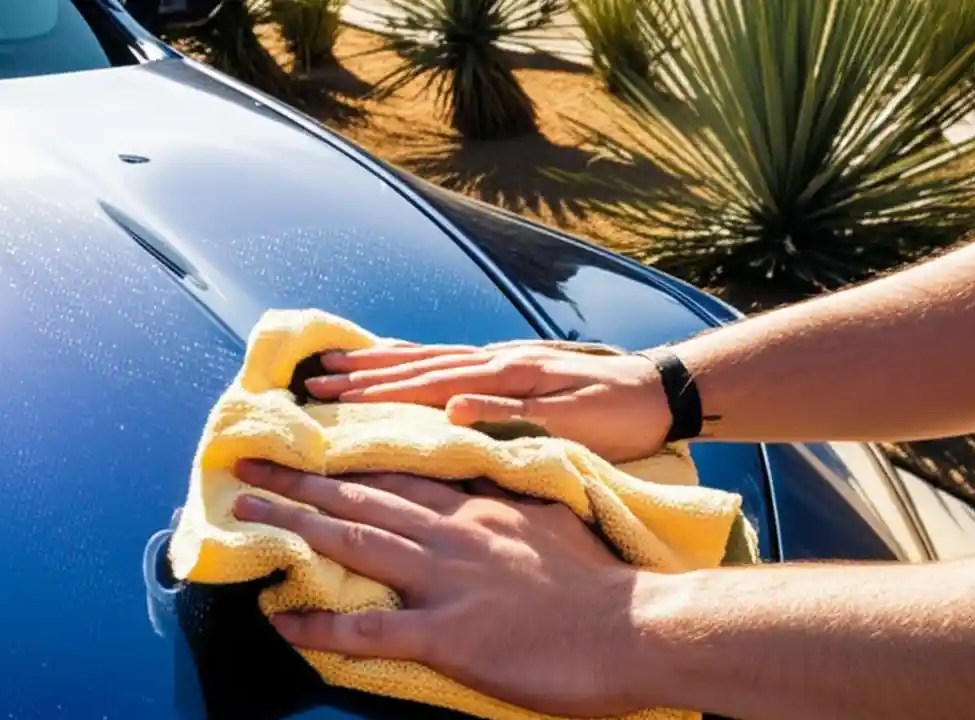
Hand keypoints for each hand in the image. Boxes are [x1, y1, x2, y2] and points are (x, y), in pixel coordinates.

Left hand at [231, 460, 670, 717]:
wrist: (638, 625)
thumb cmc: (599, 580)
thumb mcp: (549, 517)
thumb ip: (503, 499)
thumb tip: (475, 490)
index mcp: (477, 505)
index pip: (397, 473)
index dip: (343, 458)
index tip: (304, 443)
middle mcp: (453, 532)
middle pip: (361, 496)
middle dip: (299, 480)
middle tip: (248, 467)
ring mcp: (448, 580)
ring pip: (355, 541)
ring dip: (294, 526)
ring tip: (247, 515)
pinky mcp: (450, 633)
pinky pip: (369, 627)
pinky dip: (318, 624)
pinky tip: (279, 619)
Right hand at [305, 343, 671, 461]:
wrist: (660, 391)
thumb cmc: (619, 416)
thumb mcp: (573, 422)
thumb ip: (512, 412)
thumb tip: (452, 407)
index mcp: (505, 377)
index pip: (427, 385)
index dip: (377, 393)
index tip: (331, 398)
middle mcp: (495, 361)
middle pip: (416, 366)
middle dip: (363, 375)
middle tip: (314, 380)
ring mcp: (500, 358)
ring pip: (427, 356)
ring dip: (380, 360)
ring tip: (337, 361)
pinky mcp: (509, 362)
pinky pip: (449, 355)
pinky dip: (414, 355)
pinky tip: (397, 356)